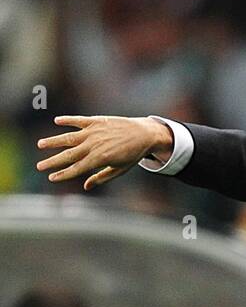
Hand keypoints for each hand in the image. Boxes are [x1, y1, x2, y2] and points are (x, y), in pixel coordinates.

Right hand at [37, 115, 172, 190]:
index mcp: (99, 159)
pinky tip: (57, 121)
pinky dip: (68, 120)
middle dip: (53, 162)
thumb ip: (101, 177)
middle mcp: (94, 145)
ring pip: (69, 137)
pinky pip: (78, 121)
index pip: (77, 169)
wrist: (144, 134)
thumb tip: (86, 186)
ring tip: (40, 144)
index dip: (63, 174)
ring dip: (54, 141)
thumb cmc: (132, 155)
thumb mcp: (119, 170)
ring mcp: (93, 132)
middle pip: (69, 155)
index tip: (51, 178)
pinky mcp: (96, 121)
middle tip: (39, 167)